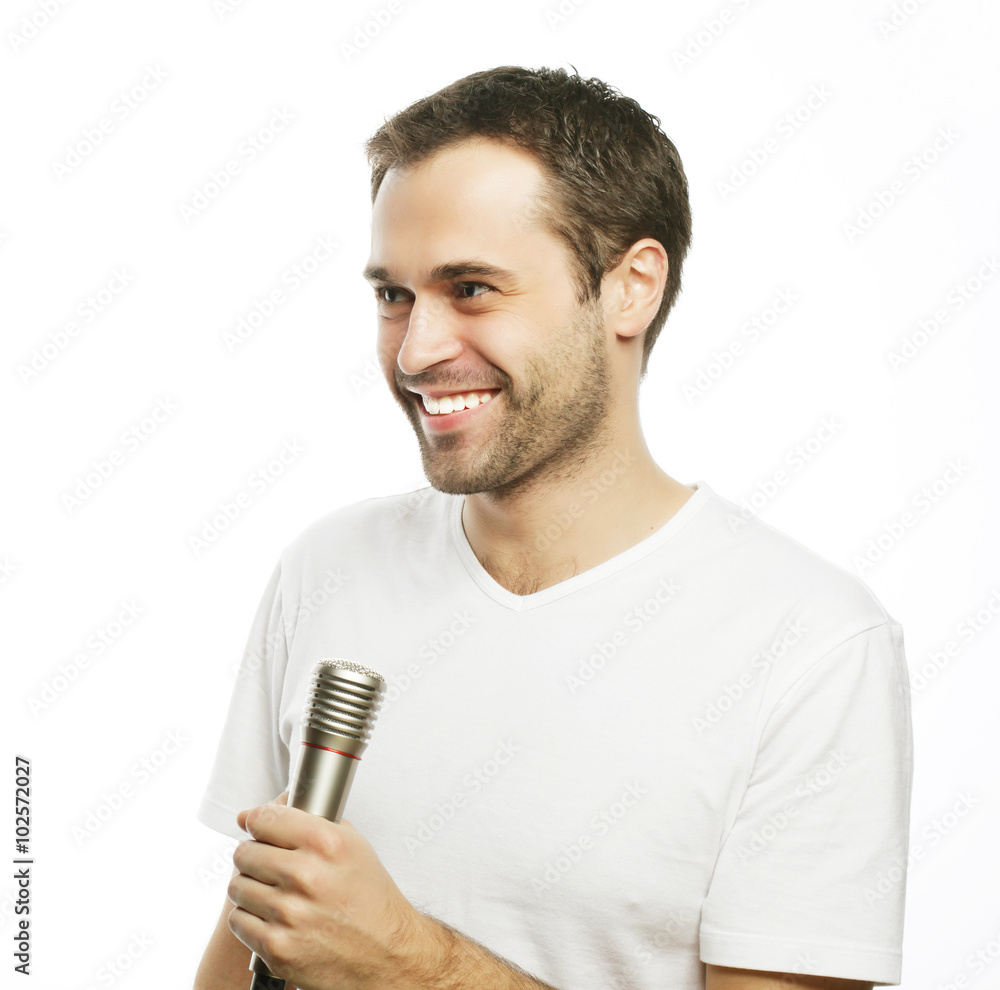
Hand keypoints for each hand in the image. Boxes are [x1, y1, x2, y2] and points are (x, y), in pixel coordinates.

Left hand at [227, 793, 444, 989]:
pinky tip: (270, 917)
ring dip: (249, 887)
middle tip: (265, 863)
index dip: (257, 821)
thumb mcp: (353, 846)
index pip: (266, 818)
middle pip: (246, 852)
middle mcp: (306, 875)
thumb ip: (311, 822)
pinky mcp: (277, 947)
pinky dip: (248, 918)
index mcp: (327, 843)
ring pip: (237, 886)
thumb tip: (258, 814)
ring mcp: (289, 913)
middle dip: (252, 855)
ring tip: (270, 892)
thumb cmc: (369, 899)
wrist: (385, 952)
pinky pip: (237, 920)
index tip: (256, 826)